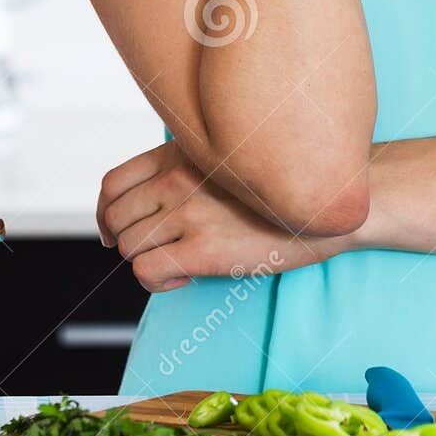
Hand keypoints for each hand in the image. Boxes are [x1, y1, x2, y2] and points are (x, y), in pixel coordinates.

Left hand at [96, 139, 347, 291]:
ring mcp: (189, 212)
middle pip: (116, 219)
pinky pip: (147, 272)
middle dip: (130, 241)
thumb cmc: (282, 186)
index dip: (107, 214)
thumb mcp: (228, 159)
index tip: (117, 230)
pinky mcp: (204, 249)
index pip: (113, 184)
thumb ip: (189, 169)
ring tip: (179, 261)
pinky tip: (186, 275)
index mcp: (182, 154)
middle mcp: (179, 179)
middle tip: (159, 251)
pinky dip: (158, 280)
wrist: (328, 203)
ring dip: (147, 261)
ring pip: (128, 247)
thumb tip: (153, 202)